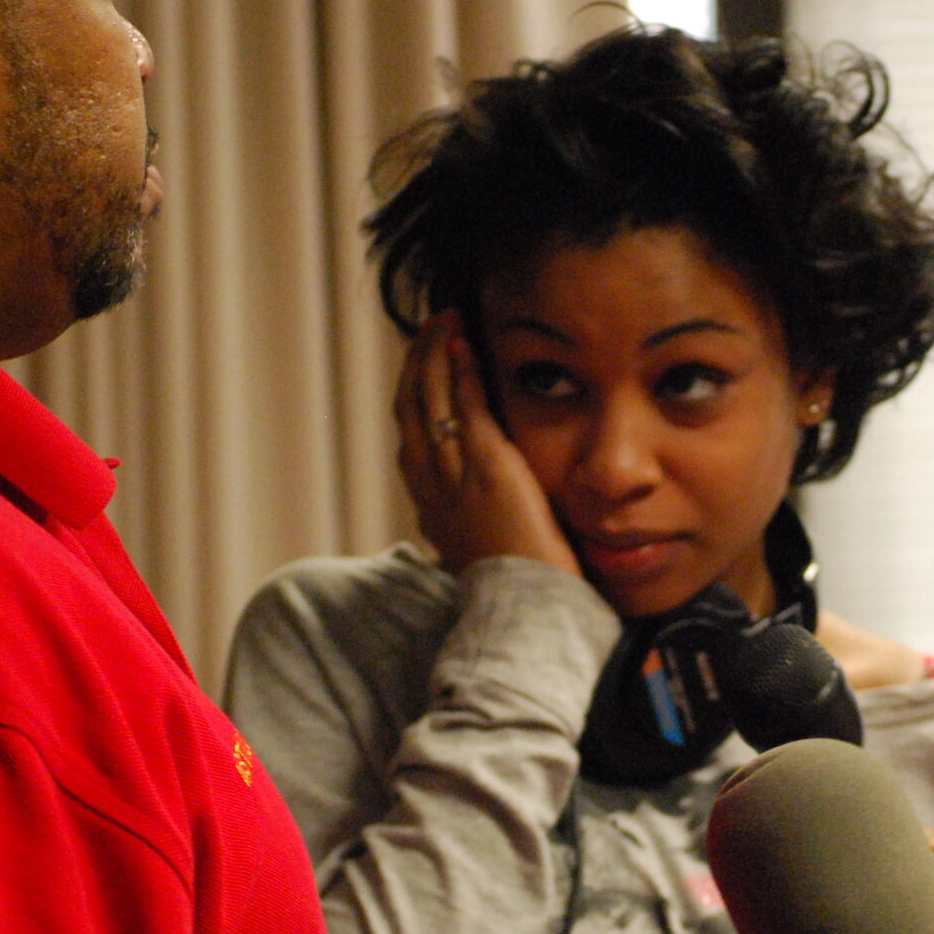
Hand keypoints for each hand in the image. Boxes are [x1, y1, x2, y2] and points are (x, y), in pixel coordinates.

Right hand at [395, 311, 579, 578]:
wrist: (523, 612)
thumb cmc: (515, 593)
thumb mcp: (478, 558)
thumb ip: (470, 531)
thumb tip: (469, 524)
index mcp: (431, 508)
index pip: (412, 441)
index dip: (414, 400)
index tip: (424, 372)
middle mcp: (432, 486)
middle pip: (410, 411)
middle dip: (417, 365)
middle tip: (430, 330)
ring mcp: (456, 475)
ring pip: (429, 402)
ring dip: (434, 356)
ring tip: (444, 322)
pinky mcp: (487, 467)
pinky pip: (466, 408)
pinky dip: (461, 373)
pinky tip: (464, 345)